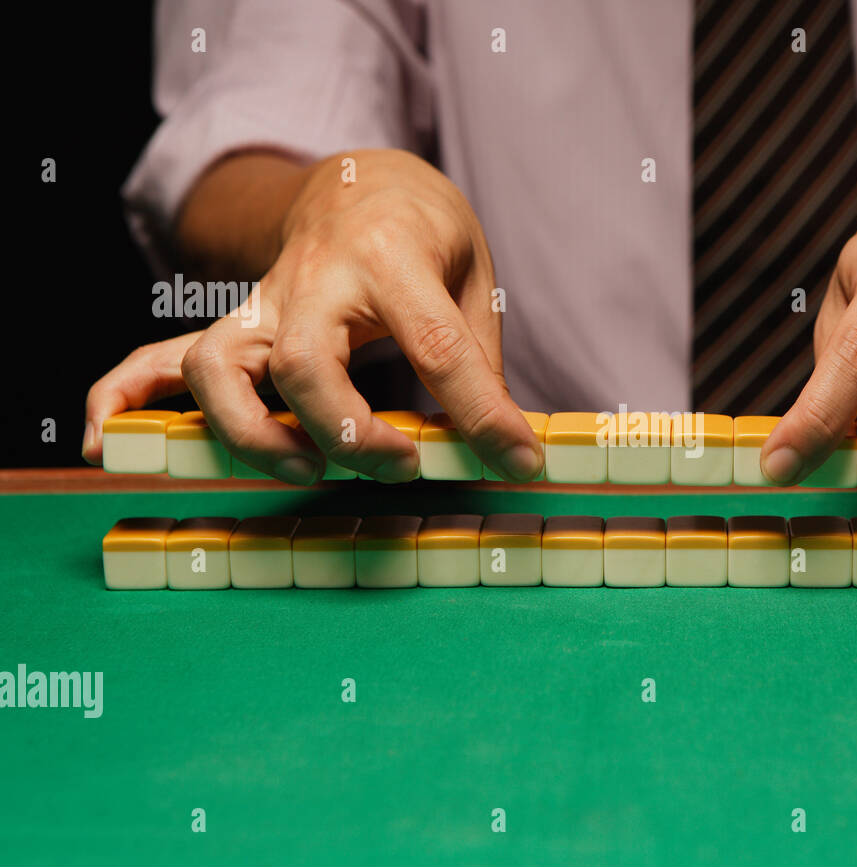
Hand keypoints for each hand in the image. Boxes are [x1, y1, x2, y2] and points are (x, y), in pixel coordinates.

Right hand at [83, 149, 541, 483]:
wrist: (362, 179)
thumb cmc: (425, 231)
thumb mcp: (472, 276)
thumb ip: (477, 359)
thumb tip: (501, 448)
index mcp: (391, 255)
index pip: (435, 344)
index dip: (482, 415)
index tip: (518, 461)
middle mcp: (313, 281)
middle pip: (305, 364)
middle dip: (350, 431)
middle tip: (403, 464)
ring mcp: (262, 305)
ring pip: (218, 367)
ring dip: (251, 433)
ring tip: (304, 467)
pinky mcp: (235, 326)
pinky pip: (154, 357)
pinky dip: (124, 398)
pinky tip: (107, 440)